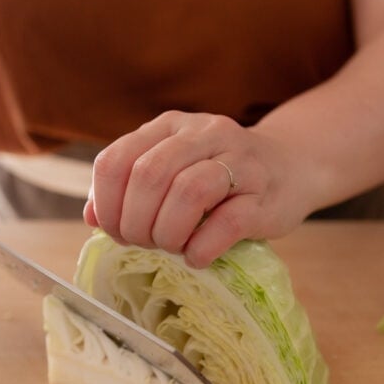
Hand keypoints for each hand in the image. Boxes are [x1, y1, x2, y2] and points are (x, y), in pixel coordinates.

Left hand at [83, 111, 313, 267]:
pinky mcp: (265, 197)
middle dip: (135, 222)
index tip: (113, 230)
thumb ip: (130, 186)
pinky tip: (197, 256)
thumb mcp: (172, 169)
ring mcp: (239, 162)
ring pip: (189, 192)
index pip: (117, 160)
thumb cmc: (222, 176)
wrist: (291, 168)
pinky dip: (202, 247)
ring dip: (168, 232)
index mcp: (170, 126)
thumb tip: (91, 218)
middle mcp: (204, 134)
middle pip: (150, 175)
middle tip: (142, 243)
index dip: (106, 204)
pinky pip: (228, 222)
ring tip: (171, 247)